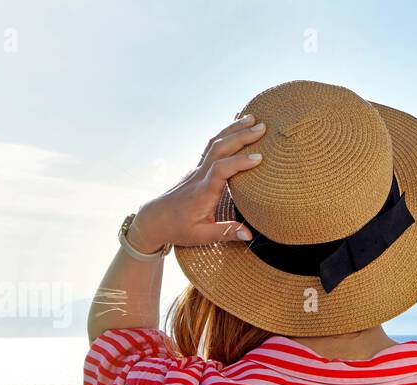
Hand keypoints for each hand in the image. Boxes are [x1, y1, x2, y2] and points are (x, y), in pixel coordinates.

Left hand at [126, 115, 266, 253]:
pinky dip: (225, 134)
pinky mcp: (197, 168)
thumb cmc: (178, 228)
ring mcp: (197, 169)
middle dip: (241, 136)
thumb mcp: (201, 236)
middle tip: (262, 128)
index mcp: (202, 192)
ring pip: (215, 143)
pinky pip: (212, 146)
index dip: (239, 162)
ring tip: (251, 118)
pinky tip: (236, 126)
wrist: (154, 219)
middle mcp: (199, 176)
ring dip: (233, 129)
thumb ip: (225, 233)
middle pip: (219, 149)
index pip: (221, 170)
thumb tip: (248, 234)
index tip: (259, 158)